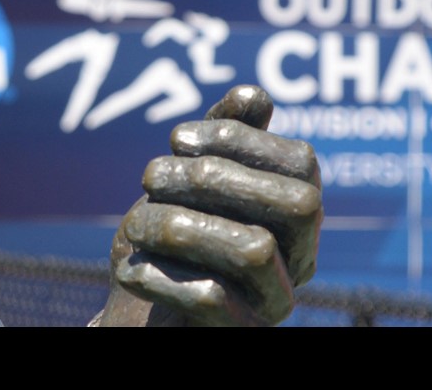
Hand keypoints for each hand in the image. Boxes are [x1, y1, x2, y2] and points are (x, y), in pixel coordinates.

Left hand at [95, 85, 322, 325]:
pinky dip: (163, 276)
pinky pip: (215, 300)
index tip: (175, 139)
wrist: (137, 322)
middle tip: (148, 177)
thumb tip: (253, 96)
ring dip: (179, 226)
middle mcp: (300, 260)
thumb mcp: (186, 186)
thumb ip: (220, 142)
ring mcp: (276, 302)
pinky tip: (129, 268)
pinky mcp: (241, 334)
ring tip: (131, 226)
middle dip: (214, 178)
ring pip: (255, 249)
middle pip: (295, 204)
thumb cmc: (167, 246)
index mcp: (294, 215)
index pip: (301, 162)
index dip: (239, 139)